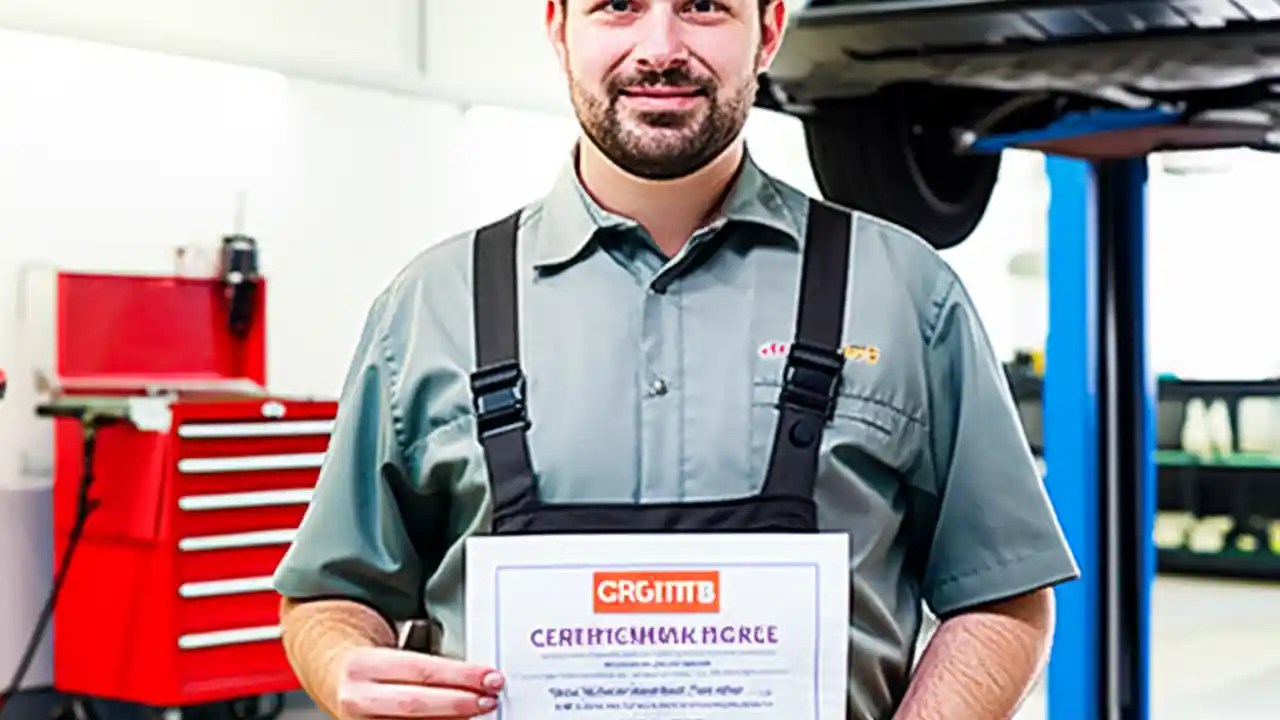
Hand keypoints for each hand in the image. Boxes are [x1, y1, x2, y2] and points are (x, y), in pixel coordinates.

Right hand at [336, 646, 504, 717]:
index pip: (421, 669)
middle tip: (488, 699)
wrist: (333, 677)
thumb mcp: (392, 654)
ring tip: (476, 712)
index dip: (461, 675)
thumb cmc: (372, 665)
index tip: (490, 677)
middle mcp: (358, 696)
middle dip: (459, 703)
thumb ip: (429, 667)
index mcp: (365, 665)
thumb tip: (475, 679)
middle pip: (416, 702)